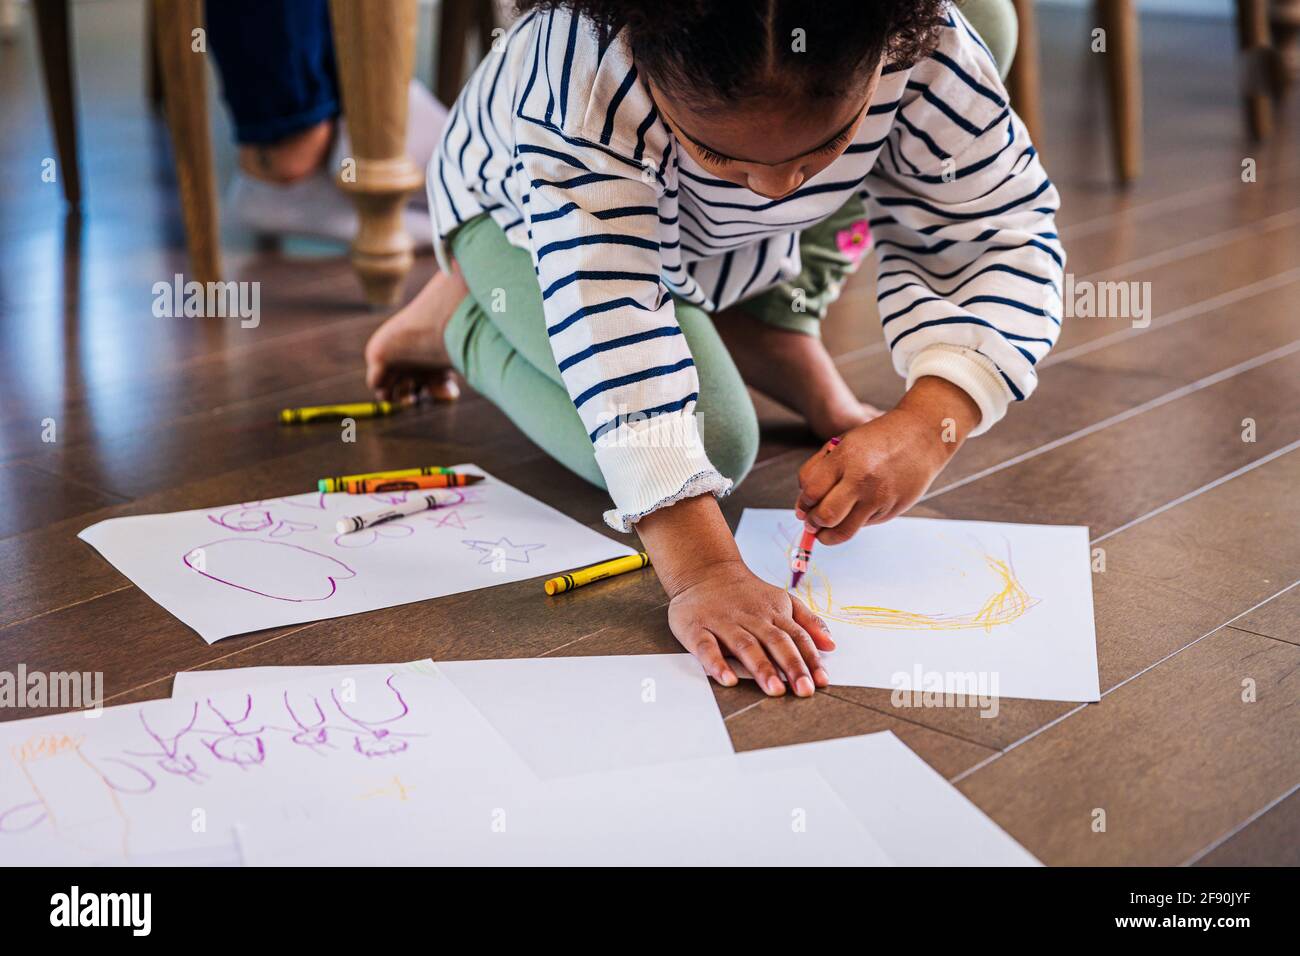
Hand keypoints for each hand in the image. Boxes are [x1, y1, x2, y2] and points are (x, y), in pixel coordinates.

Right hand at [667, 559, 834, 696]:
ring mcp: (723, 623)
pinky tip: (728, 679)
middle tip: (804, 690)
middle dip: (792, 666)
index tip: (822, 681)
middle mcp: (751, 618)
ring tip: (775, 689)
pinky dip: (717, 663)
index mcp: (773, 612)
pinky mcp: (697, 629)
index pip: (796, 636)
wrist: (703, 571)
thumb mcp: (781, 600)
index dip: (810, 659)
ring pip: (745, 645)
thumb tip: (831, 645)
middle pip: (775, 642)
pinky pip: (707, 647)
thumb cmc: (745, 594)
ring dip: (761, 668)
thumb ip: (807, 621)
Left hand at [795, 376, 978, 544]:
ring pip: (844, 530)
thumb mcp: (844, 443)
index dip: (803, 503)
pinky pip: (865, 525)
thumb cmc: (878, 439)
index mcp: (845, 457)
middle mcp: (862, 479)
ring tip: (824, 531)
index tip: (803, 507)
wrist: (923, 435)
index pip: (811, 491)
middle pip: (825, 516)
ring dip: (828, 535)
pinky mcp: (893, 509)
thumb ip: (819, 470)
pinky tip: (856, 511)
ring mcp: (879, 497)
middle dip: (813, 524)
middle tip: (812, 522)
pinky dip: (854, 523)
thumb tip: (803, 505)